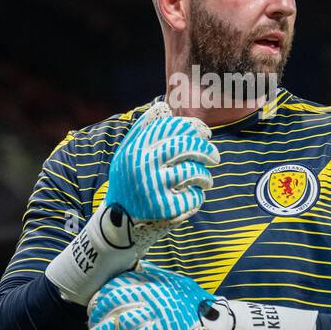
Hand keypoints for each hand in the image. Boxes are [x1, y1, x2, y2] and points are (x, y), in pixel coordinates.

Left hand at [87, 263, 316, 329]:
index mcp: (154, 280)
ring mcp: (155, 316)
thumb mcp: (175, 282)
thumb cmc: (195, 304)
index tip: (94, 306)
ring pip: (115, 324)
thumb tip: (136, 267)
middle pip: (111, 302)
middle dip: (96, 316)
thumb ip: (154, 275)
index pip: (116, 285)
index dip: (100, 297)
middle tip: (93, 325)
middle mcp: (152, 295)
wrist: (219, 325)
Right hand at [106, 101, 219, 224]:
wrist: (115, 223)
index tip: (205, 135)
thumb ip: (144, 130)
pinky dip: (197, 197)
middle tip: (214, 157)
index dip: (193, 128)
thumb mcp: (128, 154)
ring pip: (193, 172)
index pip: (171, 127)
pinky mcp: (163, 208)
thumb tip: (164, 106)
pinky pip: (193, 197)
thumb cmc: (128, 181)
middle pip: (185, 146)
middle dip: (206, 150)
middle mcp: (143, 164)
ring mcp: (153, 186)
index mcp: (136, 148)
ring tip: (206, 181)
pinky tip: (193, 197)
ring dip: (205, 176)